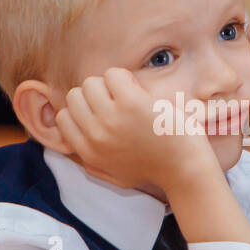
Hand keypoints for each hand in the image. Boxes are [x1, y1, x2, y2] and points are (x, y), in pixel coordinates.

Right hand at [54, 68, 216, 191]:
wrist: (185, 169)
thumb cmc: (154, 170)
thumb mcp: (112, 175)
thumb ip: (89, 161)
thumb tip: (69, 144)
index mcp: (88, 152)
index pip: (64, 118)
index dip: (83, 110)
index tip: (103, 112)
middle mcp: (94, 136)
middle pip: (75, 96)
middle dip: (94, 95)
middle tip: (117, 102)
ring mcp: (111, 119)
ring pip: (91, 83)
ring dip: (109, 85)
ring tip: (129, 96)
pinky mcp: (131, 104)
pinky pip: (113, 74)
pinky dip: (125, 78)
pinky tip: (139, 91)